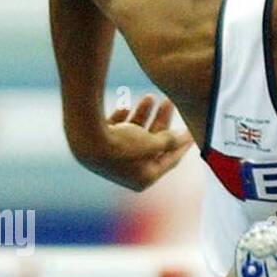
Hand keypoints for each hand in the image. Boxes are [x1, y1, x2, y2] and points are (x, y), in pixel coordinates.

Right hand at [72, 95, 193, 191]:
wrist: (84, 138)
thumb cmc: (122, 145)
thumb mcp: (153, 143)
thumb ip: (169, 141)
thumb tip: (181, 139)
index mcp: (143, 179)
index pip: (169, 161)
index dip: (182, 145)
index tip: (192, 131)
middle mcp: (127, 173)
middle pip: (151, 145)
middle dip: (161, 122)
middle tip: (169, 101)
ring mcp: (111, 160)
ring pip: (133, 135)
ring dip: (143, 115)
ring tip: (150, 96)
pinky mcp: (97, 146)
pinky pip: (115, 131)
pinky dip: (122, 118)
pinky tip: (124, 106)